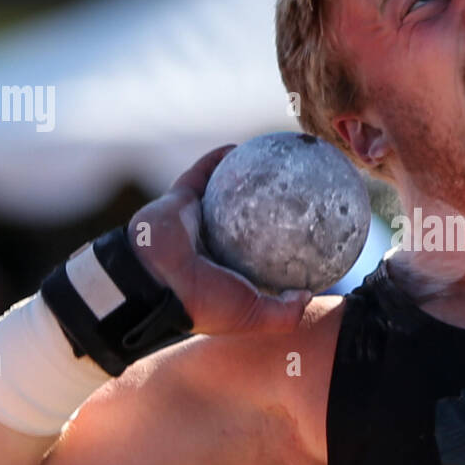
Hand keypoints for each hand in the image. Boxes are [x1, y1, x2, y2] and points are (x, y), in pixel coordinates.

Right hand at [127, 145, 311, 334]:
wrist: (156, 280)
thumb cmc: (203, 301)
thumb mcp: (253, 316)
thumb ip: (284, 313)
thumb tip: (308, 295)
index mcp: (226, 272)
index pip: (259, 258)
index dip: (281, 247)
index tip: (307, 232)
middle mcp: (211, 245)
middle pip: (244, 221)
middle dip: (265, 207)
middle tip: (291, 192)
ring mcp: (194, 221)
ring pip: (223, 194)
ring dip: (242, 177)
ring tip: (270, 162)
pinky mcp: (178, 199)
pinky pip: (202, 173)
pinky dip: (217, 160)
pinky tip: (240, 148)